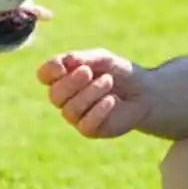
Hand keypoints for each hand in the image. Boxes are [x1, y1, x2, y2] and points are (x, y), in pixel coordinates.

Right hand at [36, 48, 150, 137]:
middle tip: (89, 72)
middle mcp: (65, 98)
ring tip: (108, 81)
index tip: (63, 65)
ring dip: (90, 93)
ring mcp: (76, 116)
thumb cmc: (119, 73)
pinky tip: (111, 100)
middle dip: (71, 82)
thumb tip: (66, 62)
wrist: (143, 92)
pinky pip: (85, 124)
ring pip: (70, 110)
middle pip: (54, 94)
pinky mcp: (89, 130)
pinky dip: (99, 110)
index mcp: (64, 77)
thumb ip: (84, 59)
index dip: (50, 70)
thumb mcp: (102, 59)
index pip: (44, 75)